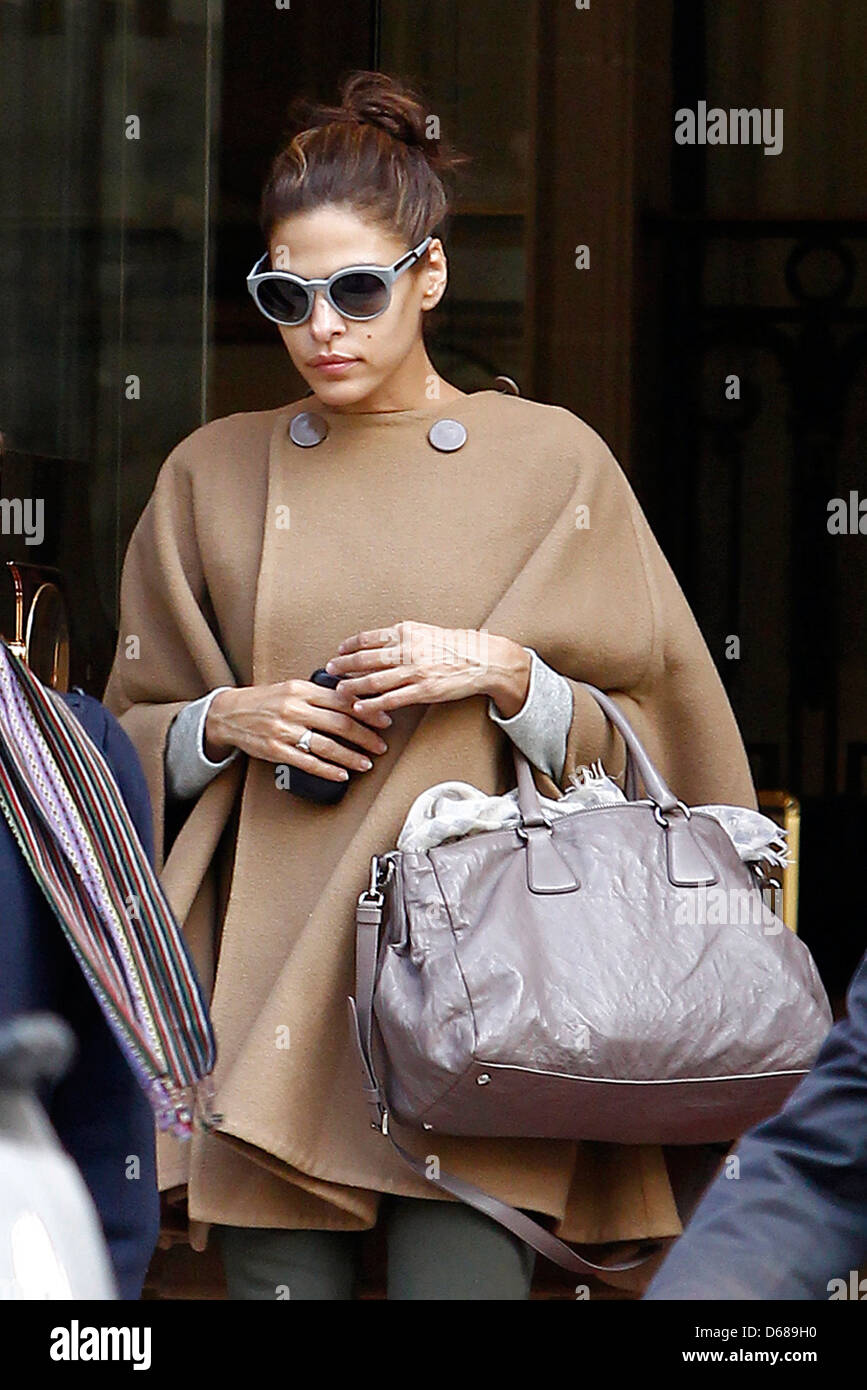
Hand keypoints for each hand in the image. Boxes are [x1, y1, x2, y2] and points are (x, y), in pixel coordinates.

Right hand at [204, 680, 390, 782]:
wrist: (229, 713)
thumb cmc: (265, 700)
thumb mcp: (292, 688)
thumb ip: (319, 694)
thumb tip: (354, 701)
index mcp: (302, 689)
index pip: (343, 700)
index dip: (367, 712)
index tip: (384, 721)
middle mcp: (295, 708)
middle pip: (341, 724)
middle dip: (366, 737)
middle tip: (381, 746)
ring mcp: (284, 730)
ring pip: (327, 746)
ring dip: (351, 756)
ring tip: (366, 763)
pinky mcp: (276, 750)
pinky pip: (308, 762)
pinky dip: (328, 770)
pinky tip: (342, 774)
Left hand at [323, 622, 531, 718]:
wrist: (483, 660)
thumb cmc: (457, 645)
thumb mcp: (427, 632)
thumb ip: (404, 637)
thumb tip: (380, 643)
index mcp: (407, 632)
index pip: (369, 638)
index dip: (349, 646)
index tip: (339, 651)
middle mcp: (408, 649)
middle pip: (365, 659)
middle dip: (343, 665)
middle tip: (331, 670)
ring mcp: (415, 672)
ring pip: (373, 681)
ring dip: (352, 687)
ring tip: (340, 691)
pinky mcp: (423, 691)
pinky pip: (390, 700)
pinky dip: (372, 705)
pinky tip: (360, 708)